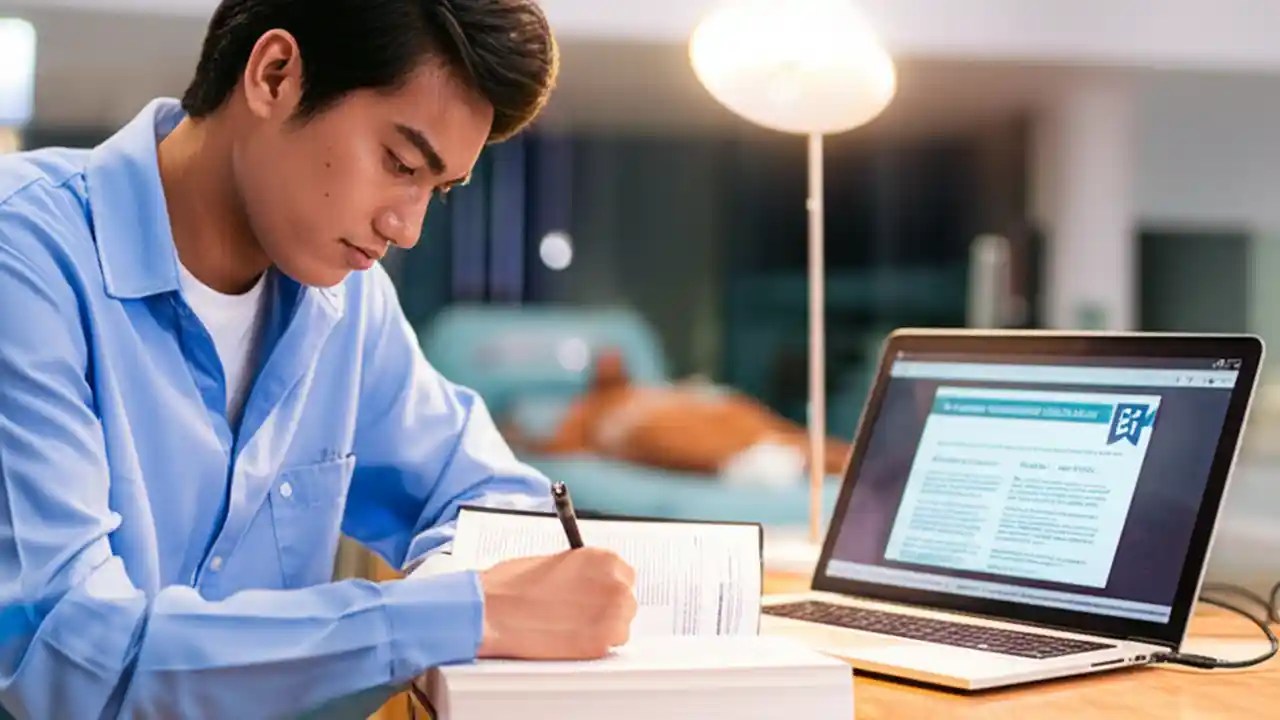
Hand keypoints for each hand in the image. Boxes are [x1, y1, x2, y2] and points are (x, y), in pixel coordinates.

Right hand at [477, 548, 637, 658]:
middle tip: (580, 613)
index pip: (624, 575)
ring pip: (621, 626)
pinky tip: (570, 639)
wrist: (492, 611)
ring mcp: (610, 616)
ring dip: (603, 628)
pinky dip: (593, 646)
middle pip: (625, 601)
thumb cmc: (513, 586)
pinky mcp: (599, 644)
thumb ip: (584, 573)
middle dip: (606, 608)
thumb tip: (591, 585)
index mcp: (604, 559)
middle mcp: (614, 585)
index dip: (607, 587)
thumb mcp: (559, 563)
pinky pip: (608, 647)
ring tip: (572, 626)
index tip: (595, 594)